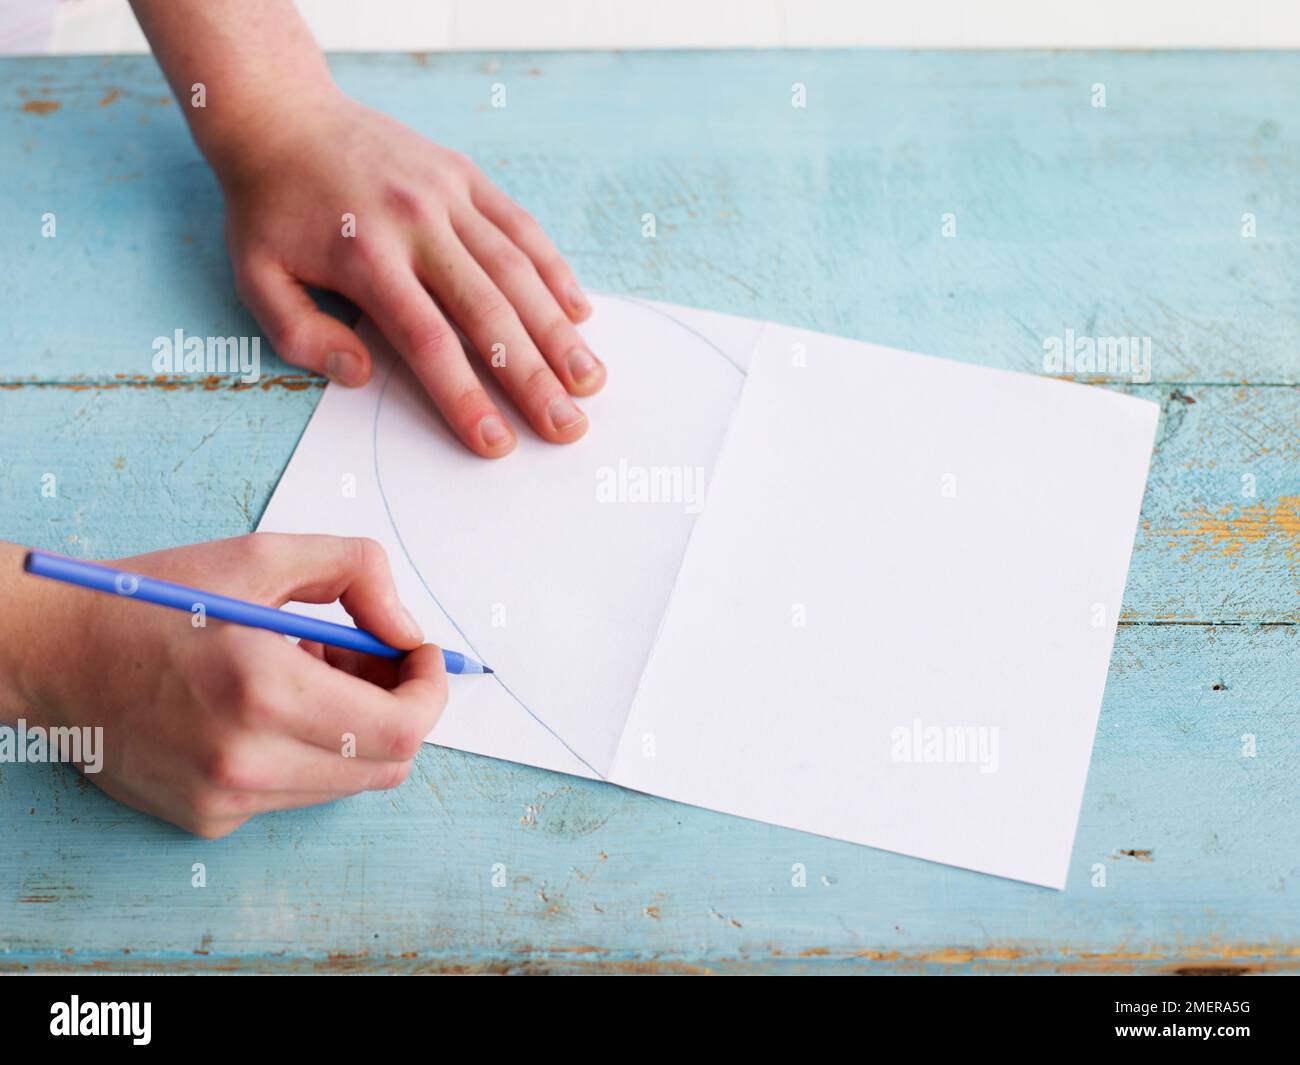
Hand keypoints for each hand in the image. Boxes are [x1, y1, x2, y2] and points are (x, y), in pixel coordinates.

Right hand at [3, 535, 445, 837]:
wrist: (53, 655)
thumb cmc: (152, 601)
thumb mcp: (261, 556)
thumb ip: (356, 574)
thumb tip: (406, 630)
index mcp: (260, 692)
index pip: (400, 730)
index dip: (429, 690)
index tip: (420, 654)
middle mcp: (245, 762)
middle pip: (385, 764)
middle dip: (398, 705)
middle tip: (371, 656)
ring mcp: (225, 801)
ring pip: (344, 781)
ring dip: (354, 728)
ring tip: (308, 671)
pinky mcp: (209, 820)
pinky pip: (296, 791)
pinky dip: (308, 749)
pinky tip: (270, 705)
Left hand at [213, 93, 604, 456]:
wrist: (283, 114)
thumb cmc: (270, 208)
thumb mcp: (255, 276)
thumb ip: (300, 334)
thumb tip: (360, 375)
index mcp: (365, 257)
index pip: (428, 341)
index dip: (465, 396)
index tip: (496, 442)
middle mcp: (416, 223)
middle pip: (488, 313)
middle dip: (533, 378)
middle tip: (567, 426)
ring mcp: (447, 195)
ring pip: (516, 271)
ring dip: (558, 331)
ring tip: (589, 379)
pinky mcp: (465, 176)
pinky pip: (521, 226)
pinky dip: (554, 270)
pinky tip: (579, 313)